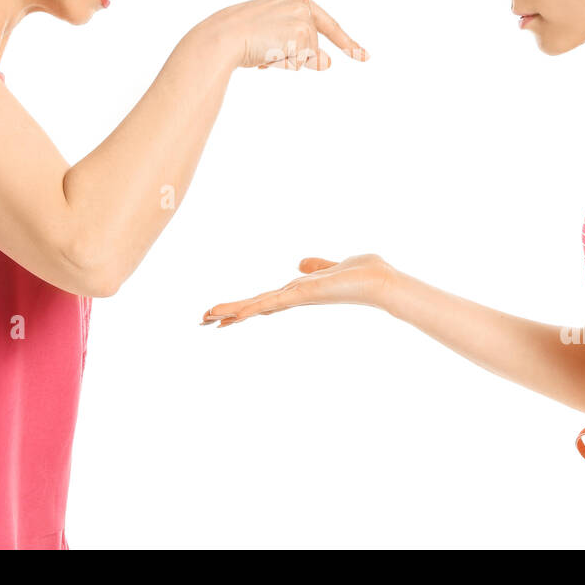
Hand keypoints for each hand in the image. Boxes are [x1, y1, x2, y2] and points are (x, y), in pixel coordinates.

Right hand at [197, 0, 368, 69]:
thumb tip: (327, 63)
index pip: (327, 23)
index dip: (347, 43)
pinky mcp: (302, 32)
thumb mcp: (274, 38)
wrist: (222, 36)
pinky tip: (265, 53)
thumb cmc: (240, 37)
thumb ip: (301, 47)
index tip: (364, 56)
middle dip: (297, 56)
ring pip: (308, 54)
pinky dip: (283, 63)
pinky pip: (302, 61)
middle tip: (276, 51)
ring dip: (284, 60)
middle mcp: (302, 1)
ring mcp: (303, 16)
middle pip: (314, 43)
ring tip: (262, 49)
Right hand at [201, 254, 393, 326]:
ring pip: (258, 305)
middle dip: (232, 312)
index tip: (223, 315)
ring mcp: (298, 298)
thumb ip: (316, 266)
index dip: (245, 306)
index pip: (266, 300)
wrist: (381, 282)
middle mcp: (296, 298)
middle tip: (204, 321)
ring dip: (233, 311)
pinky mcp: (302, 295)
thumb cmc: (364, 274)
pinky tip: (235, 312)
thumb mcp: (333, 266)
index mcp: (301, 291)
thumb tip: (301, 264)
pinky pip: (272, 301)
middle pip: (257, 306)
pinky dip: (252, 307)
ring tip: (207, 317)